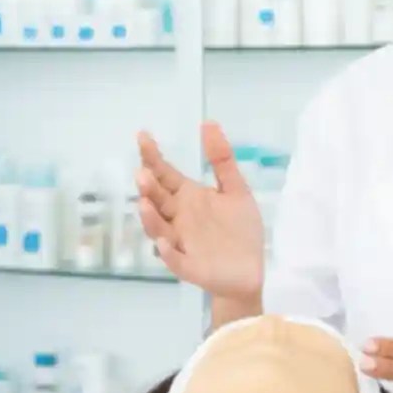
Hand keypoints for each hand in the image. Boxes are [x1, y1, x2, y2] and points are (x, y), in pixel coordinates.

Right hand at [136, 122, 263, 299]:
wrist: (250, 270)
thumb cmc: (239, 230)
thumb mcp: (235, 190)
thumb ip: (222, 160)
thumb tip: (208, 122)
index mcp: (188, 198)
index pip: (165, 174)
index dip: (152, 156)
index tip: (142, 136)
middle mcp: (178, 218)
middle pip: (157, 200)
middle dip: (148, 188)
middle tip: (142, 173)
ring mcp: (180, 243)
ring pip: (159, 229)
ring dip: (150, 218)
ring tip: (144, 203)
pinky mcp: (189, 266)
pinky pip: (175, 260)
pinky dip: (168, 253)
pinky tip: (166, 244)